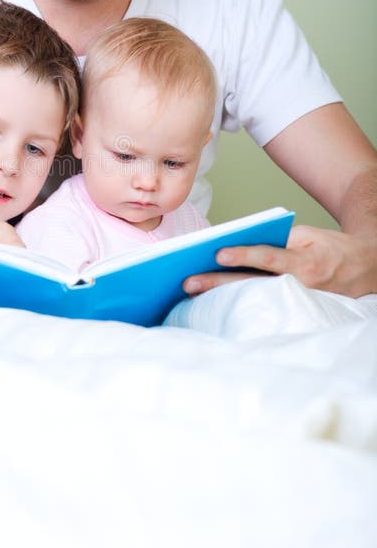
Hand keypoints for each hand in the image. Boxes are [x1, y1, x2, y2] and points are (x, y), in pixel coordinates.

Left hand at [183, 225, 376, 298]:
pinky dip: (237, 304)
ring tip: (194, 292)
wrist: (366, 268)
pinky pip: (261, 308)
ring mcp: (296, 303)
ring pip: (252, 299)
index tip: (218, 253)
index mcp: (304, 262)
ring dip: (221, 296)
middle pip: (252, 284)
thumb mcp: (308, 235)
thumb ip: (277, 241)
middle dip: (218, 283)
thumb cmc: (331, 248)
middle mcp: (300, 286)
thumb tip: (238, 245)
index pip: (269, 257)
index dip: (244, 255)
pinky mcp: (293, 312)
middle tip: (189, 281)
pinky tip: (213, 302)